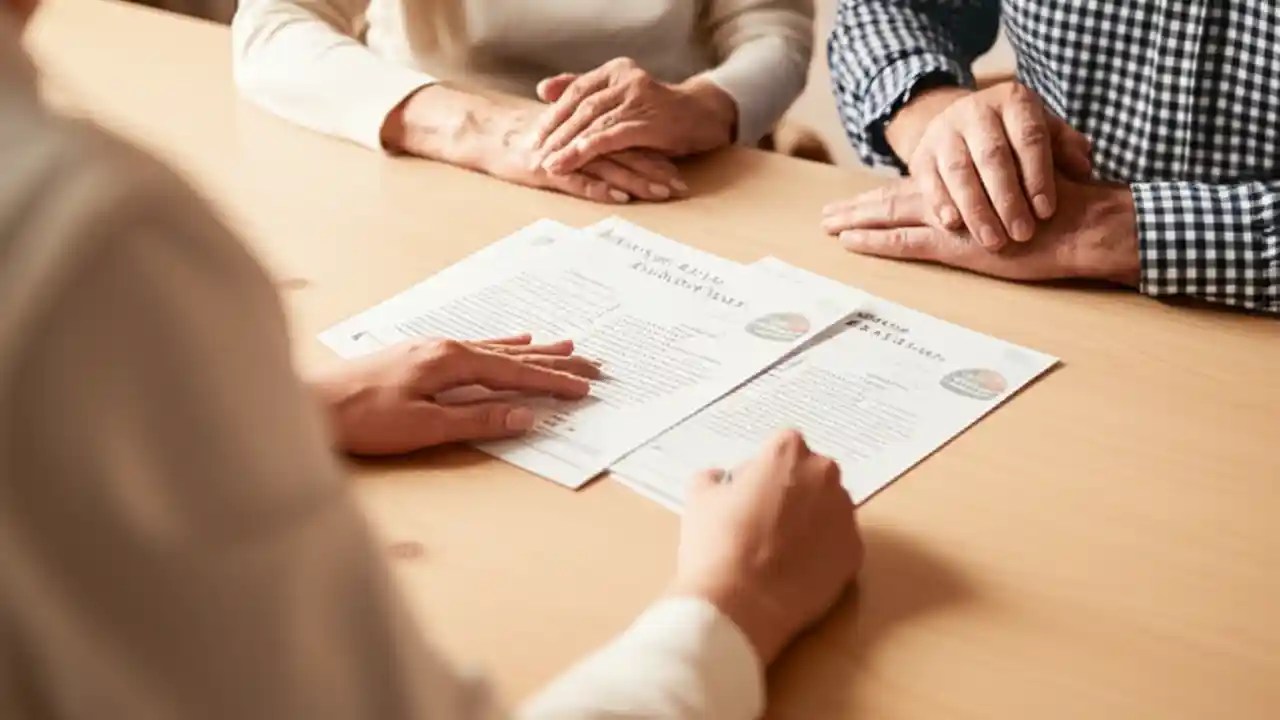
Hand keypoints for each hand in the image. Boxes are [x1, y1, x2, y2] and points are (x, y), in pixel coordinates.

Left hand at [312, 335, 597, 455]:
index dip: (552, 381)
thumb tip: (525, 416)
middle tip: (592, 362)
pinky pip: (475, 346)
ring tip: (565, 344)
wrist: (309, 404)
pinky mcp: (419, 355)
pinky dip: (501, 345)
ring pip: (495, 347)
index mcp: (450, 362)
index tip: (586, 386)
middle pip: (512, 354)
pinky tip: (510, 341)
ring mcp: (431, 348)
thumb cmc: (362, 419)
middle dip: (554, 361)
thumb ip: (477, 420)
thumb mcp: (423, 427)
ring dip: (533, 350)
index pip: (514, 372)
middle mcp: (445, 347)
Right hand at [382, 85, 684, 202]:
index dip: (656, 157)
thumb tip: (622, 165)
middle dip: (656, 172)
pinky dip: (601, 188)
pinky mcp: (548, 171)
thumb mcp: (564, 140)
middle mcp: (581, 143)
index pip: (629, 144)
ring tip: (661, 193)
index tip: (680, 171)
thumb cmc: (528, 141)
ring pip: (609, 168)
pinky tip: (621, 197)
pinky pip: (579, 181)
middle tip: (680, 187)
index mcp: (588, 134)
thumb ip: (591, 147)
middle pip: (626, 156)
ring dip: (638, 181)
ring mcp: (566, 157)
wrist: (488, 135)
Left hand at [533, 58, 736, 174]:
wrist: (704, 117)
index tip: (534, 136)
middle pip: (581, 108)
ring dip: (568, 146)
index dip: (553, 114)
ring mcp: (638, 99)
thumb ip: (585, 92)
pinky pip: (613, 136)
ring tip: (550, 164)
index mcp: (615, 71)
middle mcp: (625, 80)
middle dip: (556, 133)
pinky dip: (591, 148)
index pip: (575, 91)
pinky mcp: (649, 122)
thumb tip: (542, 89)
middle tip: (535, 154)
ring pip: (593, 123)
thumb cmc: (660, 112)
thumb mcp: (621, 97)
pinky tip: (574, 159)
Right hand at [670, 430, 861, 663]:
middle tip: (766, 519)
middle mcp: (824, 475)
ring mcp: (845, 515)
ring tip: (781, 550)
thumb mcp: (699, 498)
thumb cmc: (717, 544)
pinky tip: (796, 570)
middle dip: (794, 489)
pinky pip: (838, 543)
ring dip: (812, 520)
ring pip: (829, 508)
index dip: (765, 468)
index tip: (752, 491)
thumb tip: (724, 480)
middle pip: (812, 474)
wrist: (740, 606)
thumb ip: (714, 477)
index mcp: (788, 452)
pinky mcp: (854, 553)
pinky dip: (823, 552)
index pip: (783, 445)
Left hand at [822, 177, 1140, 285]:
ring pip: (889, 215)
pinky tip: (851, 242)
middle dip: (856, 208)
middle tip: (825, 216)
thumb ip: (996, 206)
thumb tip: (984, 214)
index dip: (883, 198)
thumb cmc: (1060, 215)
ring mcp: (951, 219)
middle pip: (892, 199)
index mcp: (966, 188)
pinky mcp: (955, 244)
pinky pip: (904, 242)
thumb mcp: (1020, 204)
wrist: (1082, 223)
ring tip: (826, 226)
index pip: (915, 191)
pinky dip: (875, 241)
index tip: (857, 205)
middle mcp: (952, 196)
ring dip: (855, 221)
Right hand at [885, 82, 1093, 248]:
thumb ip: (1067, 149)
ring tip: (993, 241)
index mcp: (1013, 100)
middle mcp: (975, 110)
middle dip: (1007, 199)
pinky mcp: (921, 154)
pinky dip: (941, 203)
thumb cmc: (1015, 137)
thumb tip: (1082, 169)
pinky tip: (954, 225)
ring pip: (958, 170)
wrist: (962, 124)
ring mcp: (944, 131)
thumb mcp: (1046, 132)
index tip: (1046, 211)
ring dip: (976, 209)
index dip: (1038, 176)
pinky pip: (928, 181)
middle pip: (992, 156)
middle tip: (1022, 233)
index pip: (1029, 137)